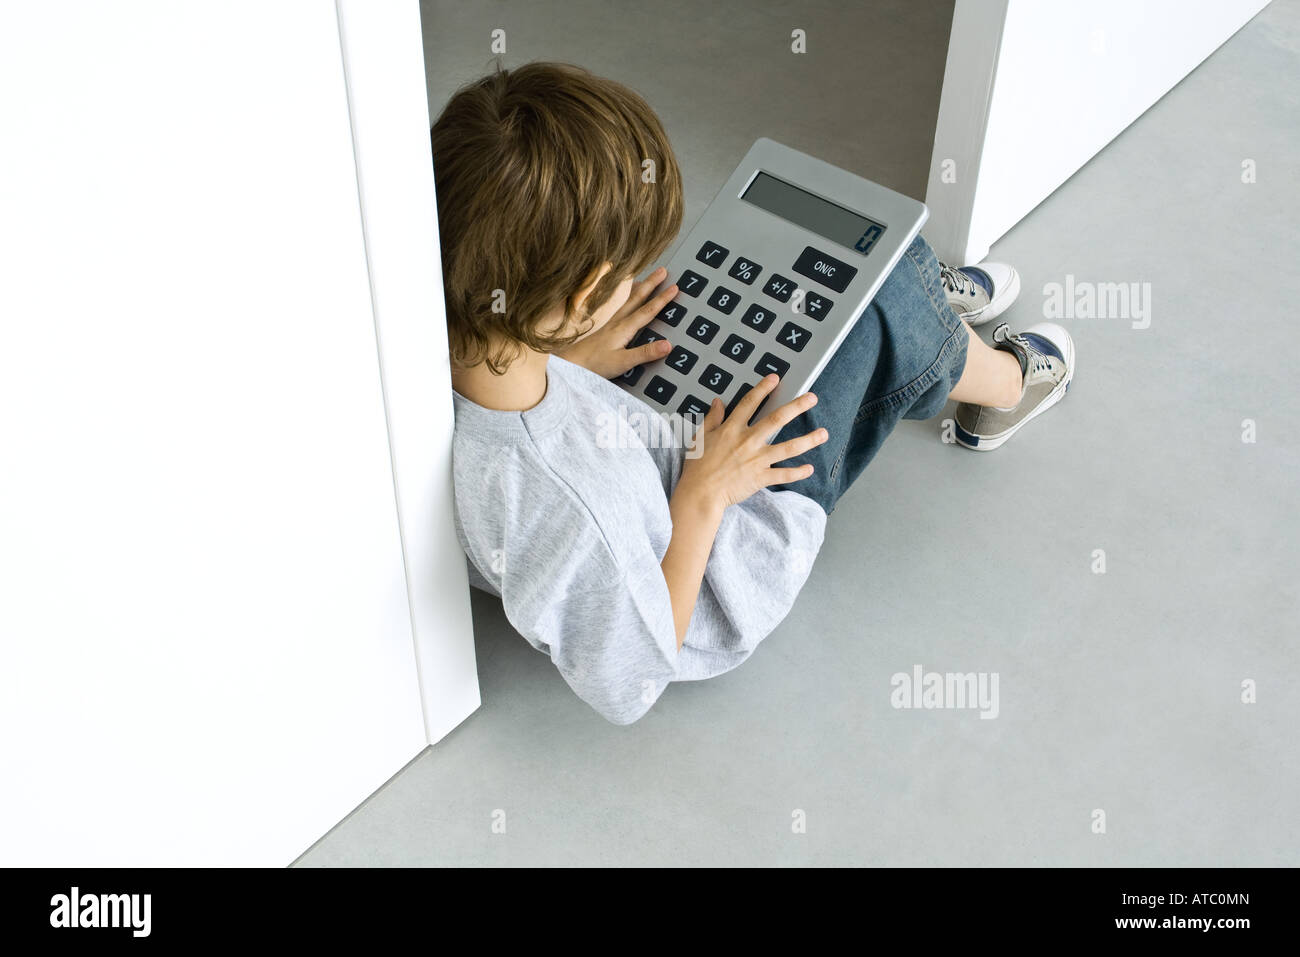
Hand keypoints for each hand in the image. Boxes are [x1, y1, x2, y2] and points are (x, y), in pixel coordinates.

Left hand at [557, 266, 676, 378]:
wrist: (568, 364)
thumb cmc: (593, 364)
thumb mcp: (623, 362)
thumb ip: (645, 353)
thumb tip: (667, 345)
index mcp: (624, 329)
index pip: (647, 311)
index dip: (662, 299)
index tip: (674, 287)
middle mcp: (615, 321)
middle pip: (637, 298)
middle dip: (651, 284)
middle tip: (662, 270)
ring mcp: (606, 322)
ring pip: (624, 299)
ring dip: (636, 287)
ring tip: (643, 276)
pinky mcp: (598, 326)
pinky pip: (613, 304)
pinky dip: (619, 295)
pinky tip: (619, 296)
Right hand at [674, 374, 827, 511]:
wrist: (700, 493)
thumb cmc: (697, 467)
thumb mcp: (701, 437)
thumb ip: (712, 418)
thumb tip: (718, 402)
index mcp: (732, 429)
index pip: (750, 403)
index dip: (763, 389)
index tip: (775, 379)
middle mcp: (748, 441)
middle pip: (777, 419)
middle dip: (796, 407)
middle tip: (812, 398)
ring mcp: (757, 459)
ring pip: (788, 447)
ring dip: (808, 440)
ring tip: (824, 433)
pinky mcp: (761, 477)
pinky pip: (784, 475)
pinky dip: (798, 472)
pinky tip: (810, 468)